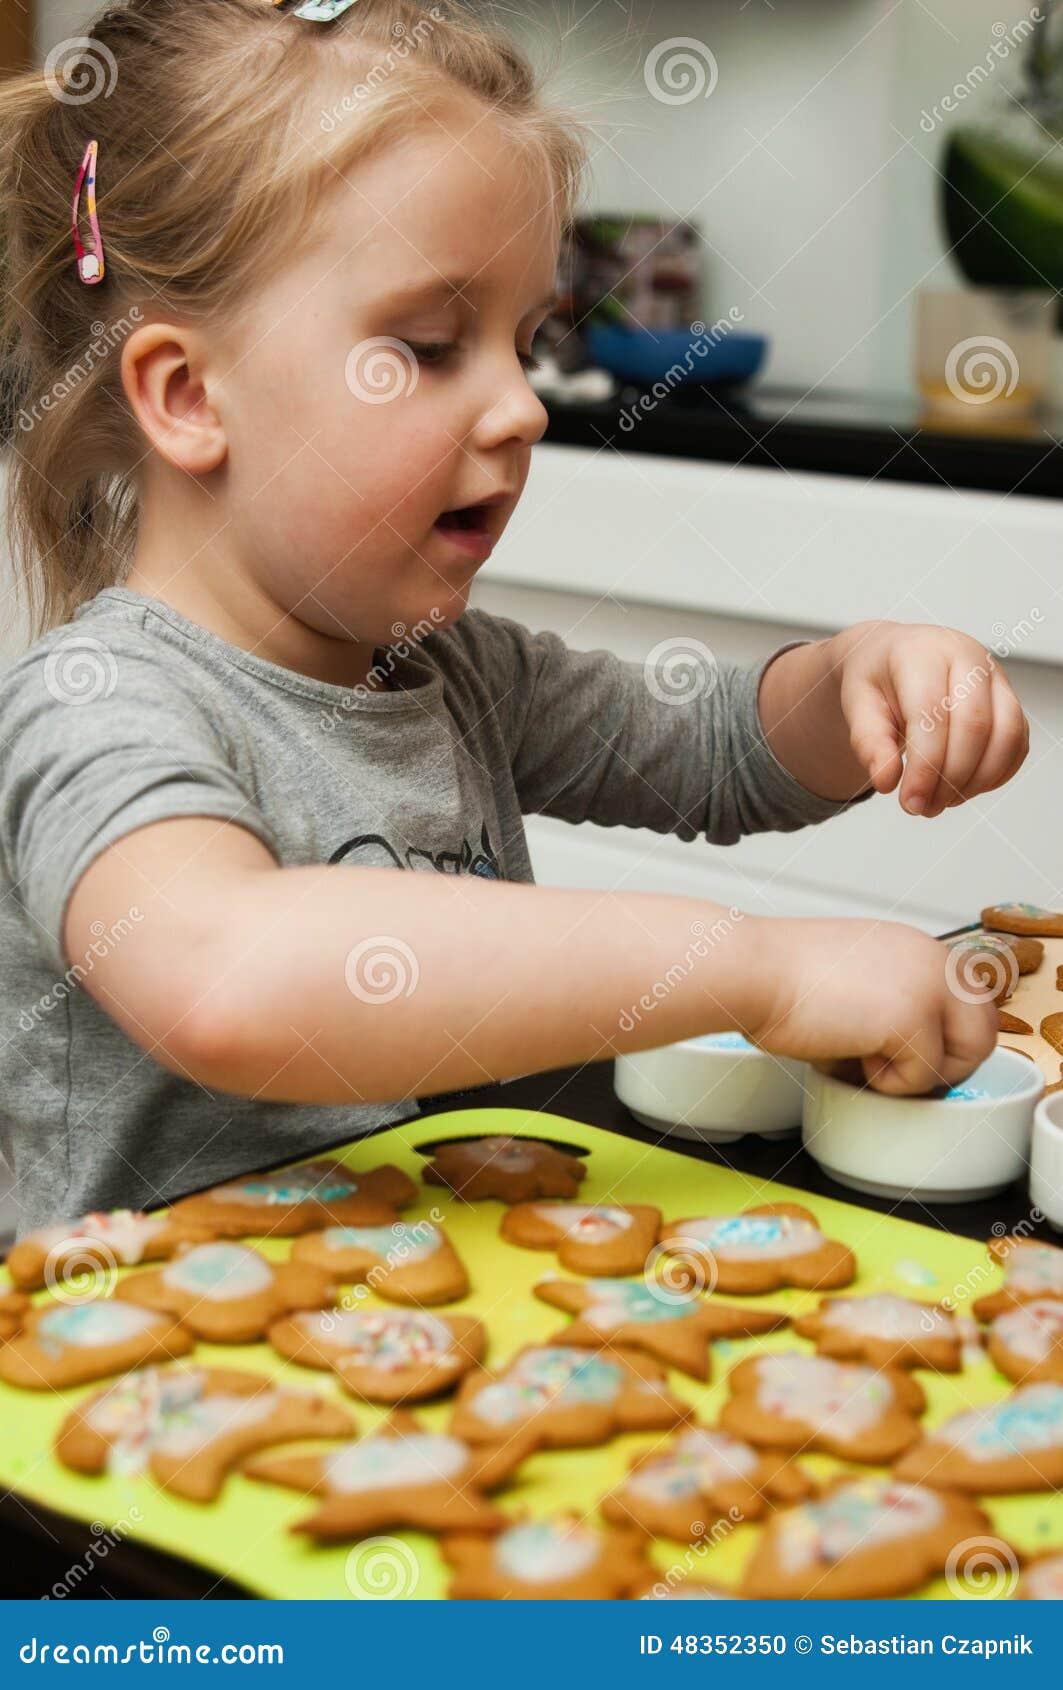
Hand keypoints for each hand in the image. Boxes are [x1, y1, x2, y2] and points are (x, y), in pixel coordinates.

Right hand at [742, 916, 997, 1094]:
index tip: (906, 1060)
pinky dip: (884, 1083)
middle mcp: (932, 959)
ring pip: (965, 1056)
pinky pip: (923, 1078)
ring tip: (865, 1062)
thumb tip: (904, 1051)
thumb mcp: (851, 981)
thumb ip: (888, 1002)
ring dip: (917, 1075)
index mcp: (916, 948)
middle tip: (896, 1074)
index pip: (969, 1004)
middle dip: (946, 1065)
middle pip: (984, 1031)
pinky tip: (845, 1055)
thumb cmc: (776, 980)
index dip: (944, 1042)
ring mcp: (928, 986)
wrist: (750, 971)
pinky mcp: (913, 1017)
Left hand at [834, 621, 1028, 817]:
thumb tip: (887, 781)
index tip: (910, 802)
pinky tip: (963, 788)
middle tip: (923, 807)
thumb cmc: (877, 677)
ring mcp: (996, 678)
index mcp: (923, 652)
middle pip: (975, 726)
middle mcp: (968, 657)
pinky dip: (995, 775)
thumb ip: (868, 742)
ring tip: (941, 801)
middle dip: (951, 778)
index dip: (925, 766)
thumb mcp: (856, 703)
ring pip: (1007, 736)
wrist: (895, 655)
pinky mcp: (1010, 700)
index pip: (932, 713)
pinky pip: (1017, 744)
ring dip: (977, 781)